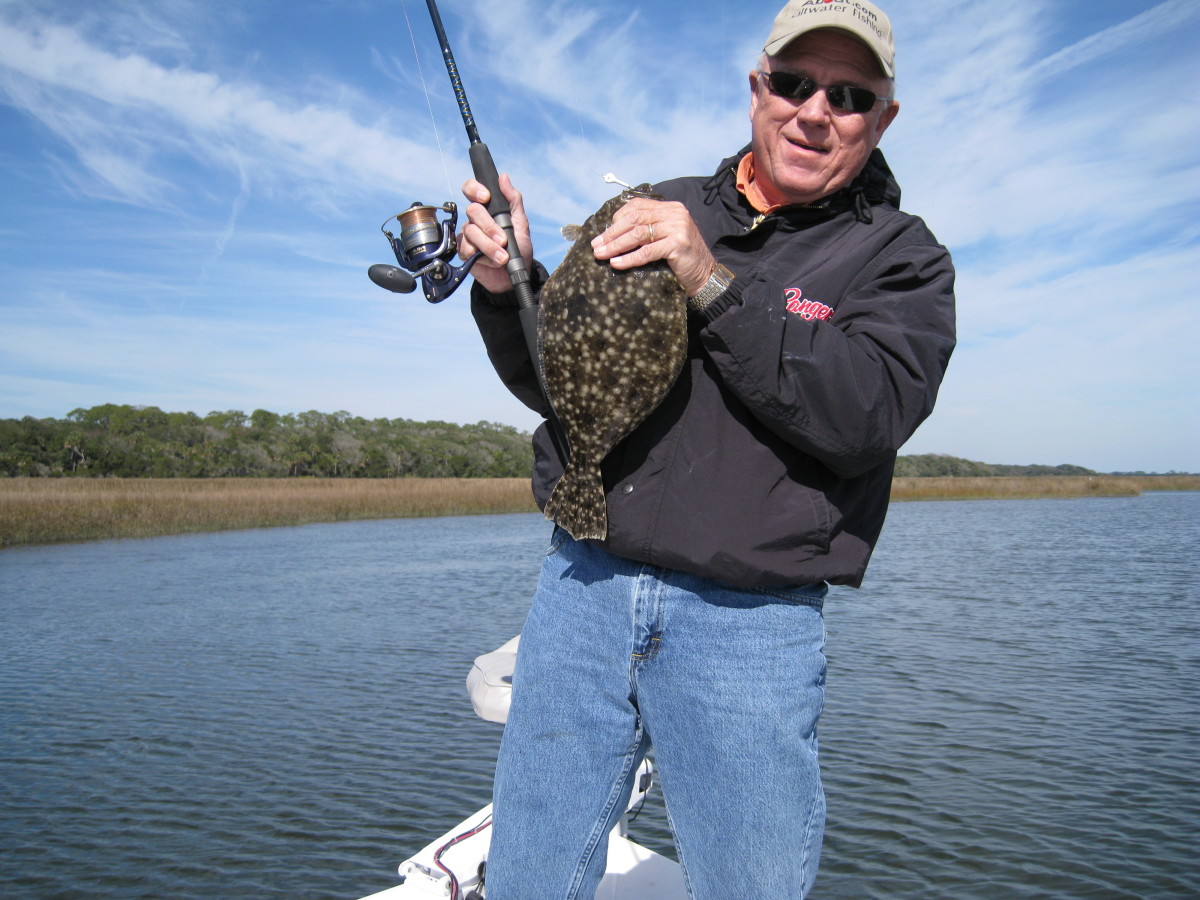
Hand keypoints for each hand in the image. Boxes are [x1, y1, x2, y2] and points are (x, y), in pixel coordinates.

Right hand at [458, 173, 534, 294]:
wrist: (514, 276)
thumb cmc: (518, 248)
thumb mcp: (521, 223)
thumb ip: (513, 200)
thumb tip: (503, 177)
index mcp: (487, 209)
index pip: (470, 189)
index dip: (474, 189)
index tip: (486, 197)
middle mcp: (475, 220)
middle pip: (473, 211)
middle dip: (489, 226)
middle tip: (503, 240)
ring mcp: (468, 235)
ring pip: (471, 232)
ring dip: (489, 246)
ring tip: (502, 257)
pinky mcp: (464, 252)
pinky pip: (466, 249)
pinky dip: (482, 256)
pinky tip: (492, 262)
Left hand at [590, 198, 716, 297]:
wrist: (705, 276)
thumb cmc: (681, 259)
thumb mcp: (664, 237)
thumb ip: (648, 229)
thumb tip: (613, 233)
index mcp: (670, 208)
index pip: (637, 206)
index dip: (616, 220)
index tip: (603, 235)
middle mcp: (674, 213)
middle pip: (634, 219)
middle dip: (611, 233)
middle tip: (596, 246)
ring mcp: (677, 227)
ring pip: (638, 234)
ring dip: (616, 245)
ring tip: (601, 254)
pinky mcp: (678, 244)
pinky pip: (647, 251)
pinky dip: (629, 258)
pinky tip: (616, 263)